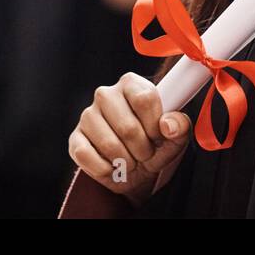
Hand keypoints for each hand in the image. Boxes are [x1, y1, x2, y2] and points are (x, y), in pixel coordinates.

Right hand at [68, 72, 190, 207]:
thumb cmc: (156, 145)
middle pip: (127, 126)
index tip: (158, 136)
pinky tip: (112, 165)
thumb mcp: (176, 136)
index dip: (155, 125)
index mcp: (131, 84)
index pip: (145, 99)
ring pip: (108, 144)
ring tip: (131, 160)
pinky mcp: (75, 138)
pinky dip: (105, 169)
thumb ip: (180, 126)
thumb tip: (168, 125)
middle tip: (145, 154)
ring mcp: (87, 115)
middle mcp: (105, 94)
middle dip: (142, 149)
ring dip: (125, 161)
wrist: (136, 169)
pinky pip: (86, 156)